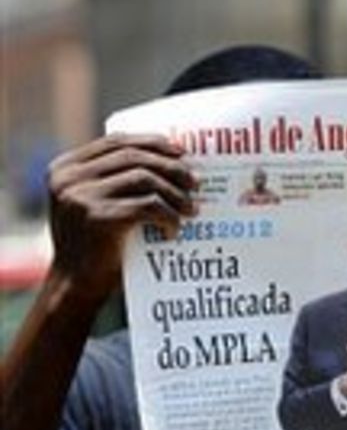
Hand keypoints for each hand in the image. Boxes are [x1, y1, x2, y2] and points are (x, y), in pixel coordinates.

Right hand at [47, 134, 197, 304]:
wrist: (75, 287)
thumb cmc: (95, 249)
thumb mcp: (94, 207)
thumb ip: (112, 184)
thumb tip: (168, 165)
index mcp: (66, 168)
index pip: (116, 142)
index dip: (152, 143)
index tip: (181, 153)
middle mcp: (69, 177)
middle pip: (134, 158)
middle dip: (171, 168)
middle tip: (196, 184)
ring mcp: (81, 196)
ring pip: (144, 179)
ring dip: (175, 194)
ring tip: (192, 210)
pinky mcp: (99, 217)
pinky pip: (147, 206)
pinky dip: (168, 216)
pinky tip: (174, 229)